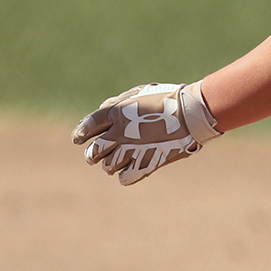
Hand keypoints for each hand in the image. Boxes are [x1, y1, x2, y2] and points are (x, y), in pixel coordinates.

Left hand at [72, 81, 221, 185]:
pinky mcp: (144, 165)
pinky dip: (125, 174)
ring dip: (111, 164)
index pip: (86, 127)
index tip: (78, 138)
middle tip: (97, 154)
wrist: (192, 113)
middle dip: (93, 154)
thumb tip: (101, 111)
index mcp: (116, 113)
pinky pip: (124, 178)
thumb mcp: (139, 92)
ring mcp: (131, 151)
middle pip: (93, 152)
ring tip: (121, 158)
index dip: (80, 134)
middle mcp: (119, 133)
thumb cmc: (168, 98)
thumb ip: (117, 102)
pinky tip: (132, 167)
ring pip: (108, 167)